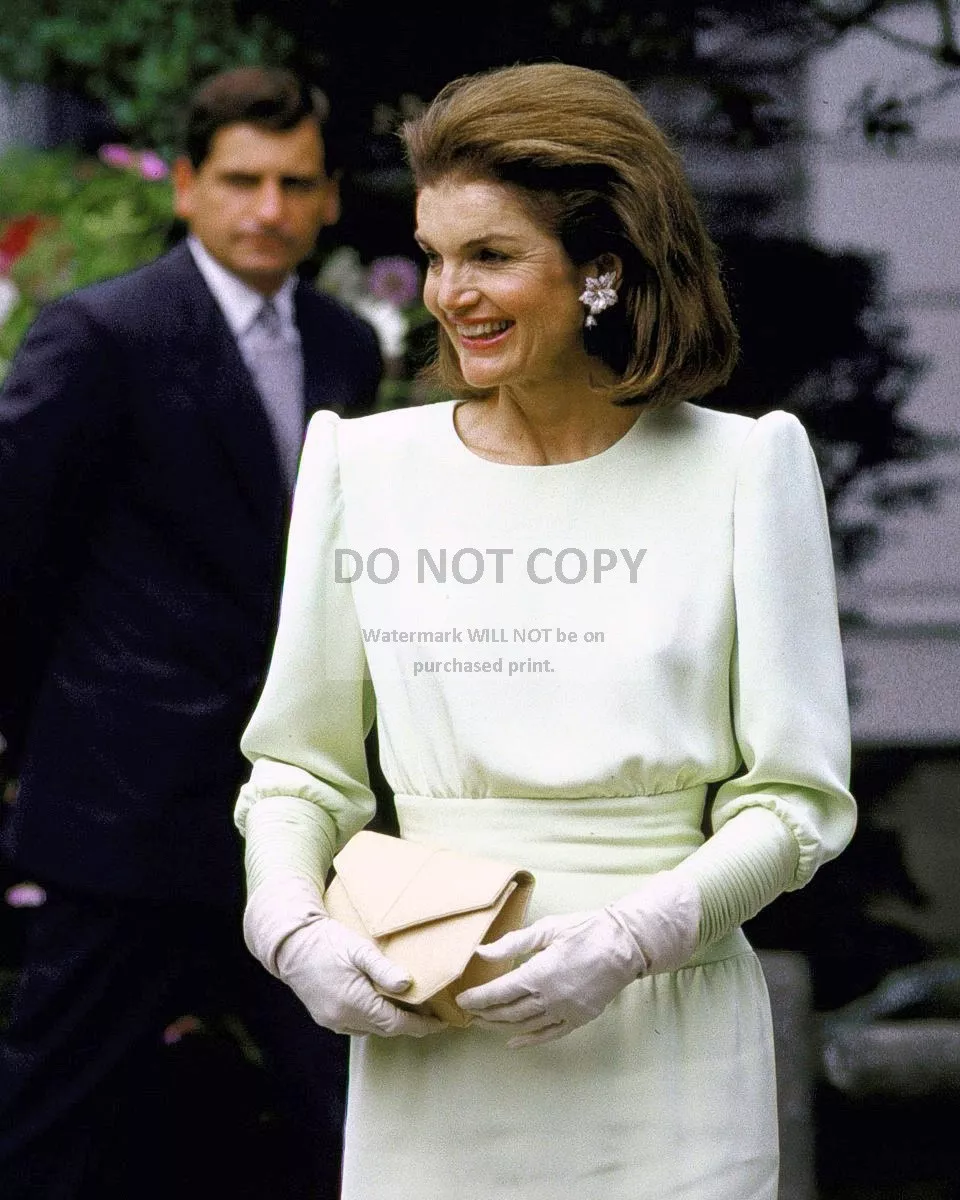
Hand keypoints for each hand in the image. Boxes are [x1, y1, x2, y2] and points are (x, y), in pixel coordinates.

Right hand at [276, 913, 445, 1036]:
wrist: (291, 944)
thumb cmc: (327, 941)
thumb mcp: (359, 949)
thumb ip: (383, 969)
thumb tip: (407, 985)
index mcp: (354, 1003)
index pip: (396, 1024)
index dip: (421, 1026)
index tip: (440, 1024)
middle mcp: (342, 1018)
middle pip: (385, 1028)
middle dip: (410, 1024)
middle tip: (433, 1015)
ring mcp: (331, 1020)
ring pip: (371, 1028)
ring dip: (392, 1022)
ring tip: (412, 1009)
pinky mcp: (324, 1017)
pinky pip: (356, 1026)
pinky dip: (373, 1019)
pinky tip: (382, 1005)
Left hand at [455, 871, 699, 1047]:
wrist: (624, 944)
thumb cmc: (584, 929)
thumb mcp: (547, 928)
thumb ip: (513, 944)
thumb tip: (481, 953)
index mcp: (539, 974)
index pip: (499, 992)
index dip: (477, 998)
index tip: (461, 1000)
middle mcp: (549, 998)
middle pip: (509, 1012)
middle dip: (485, 1013)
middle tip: (468, 1013)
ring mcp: (565, 1012)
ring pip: (525, 1025)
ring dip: (501, 1026)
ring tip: (483, 1024)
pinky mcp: (579, 1019)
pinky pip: (550, 1035)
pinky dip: (530, 1040)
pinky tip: (514, 1042)